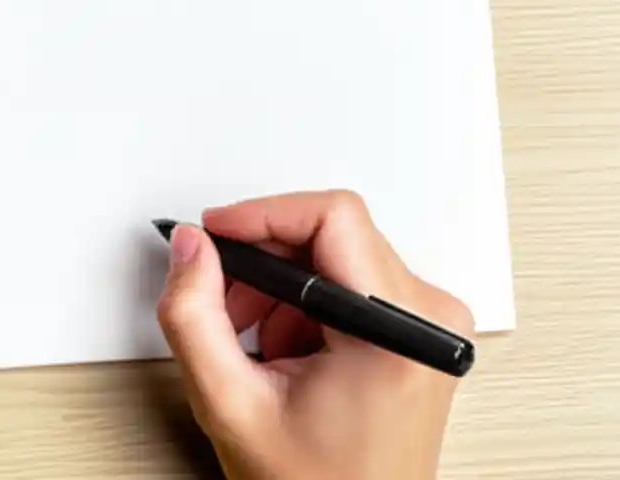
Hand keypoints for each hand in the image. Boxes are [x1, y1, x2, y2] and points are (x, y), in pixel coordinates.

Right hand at [156, 191, 473, 479]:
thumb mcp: (230, 404)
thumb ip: (194, 316)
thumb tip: (190, 248)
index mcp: (398, 335)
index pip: (334, 218)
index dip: (262, 214)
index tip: (216, 231)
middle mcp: (429, 320)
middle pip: (332, 234)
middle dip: (262, 264)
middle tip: (222, 302)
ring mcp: (429, 324)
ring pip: (335, 255)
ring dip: (279, 289)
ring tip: (251, 342)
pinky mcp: (417, 331)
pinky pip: (349, 283)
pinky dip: (302, 306)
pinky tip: (282, 351)